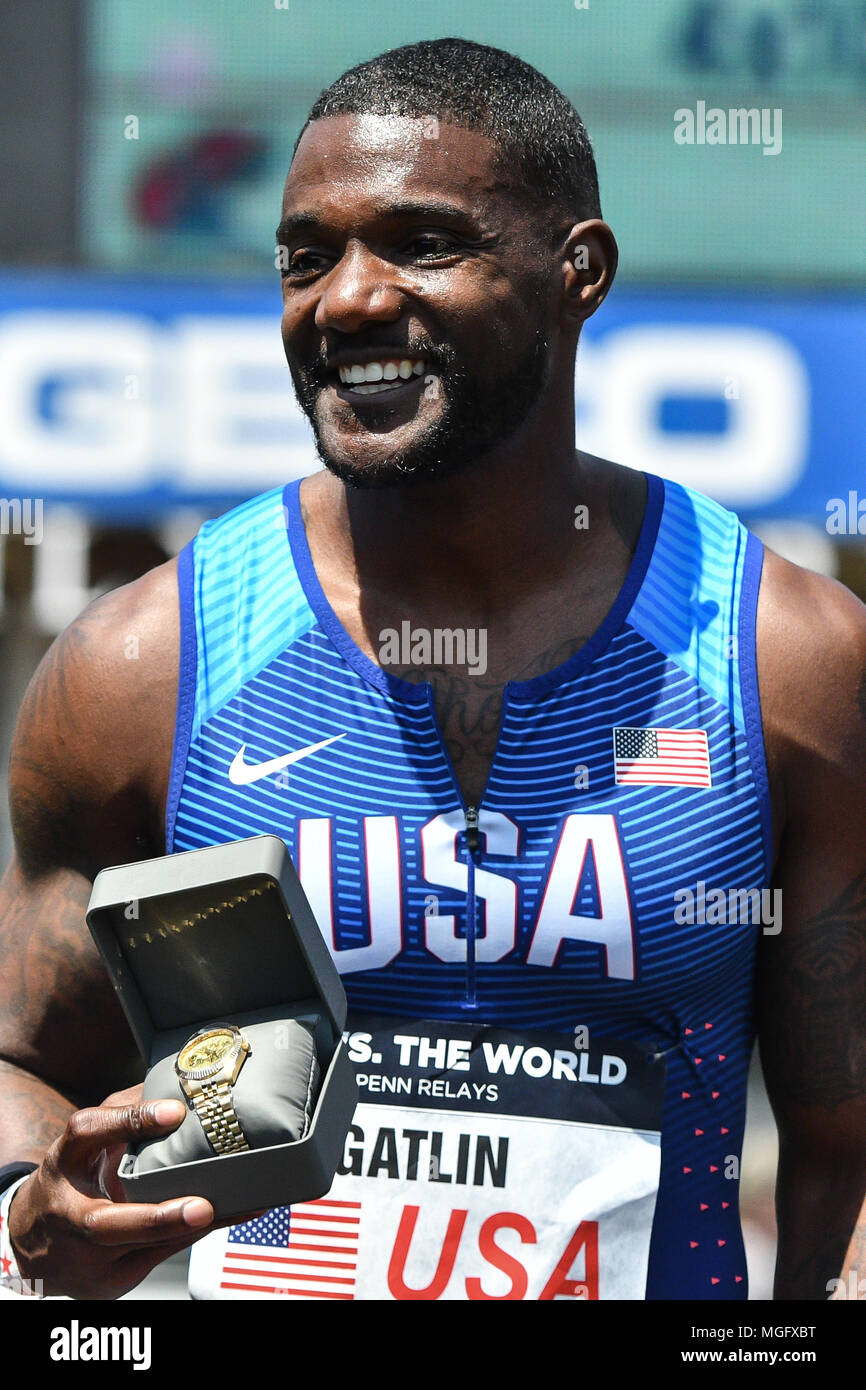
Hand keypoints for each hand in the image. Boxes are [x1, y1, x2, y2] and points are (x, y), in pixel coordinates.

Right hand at [9, 1086, 221, 1298]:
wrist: (35, 1238)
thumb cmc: (71, 1179)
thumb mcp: (88, 1142)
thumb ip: (126, 1114)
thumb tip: (177, 1087)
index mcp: (65, 1161)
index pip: (89, 1133)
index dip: (130, 1121)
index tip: (176, 1112)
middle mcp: (68, 1212)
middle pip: (105, 1224)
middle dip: (157, 1219)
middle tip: (201, 1206)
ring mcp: (85, 1254)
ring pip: (140, 1250)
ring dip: (188, 1231)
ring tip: (230, 1208)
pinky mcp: (108, 1278)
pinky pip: (157, 1259)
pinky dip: (191, 1238)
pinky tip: (224, 1219)